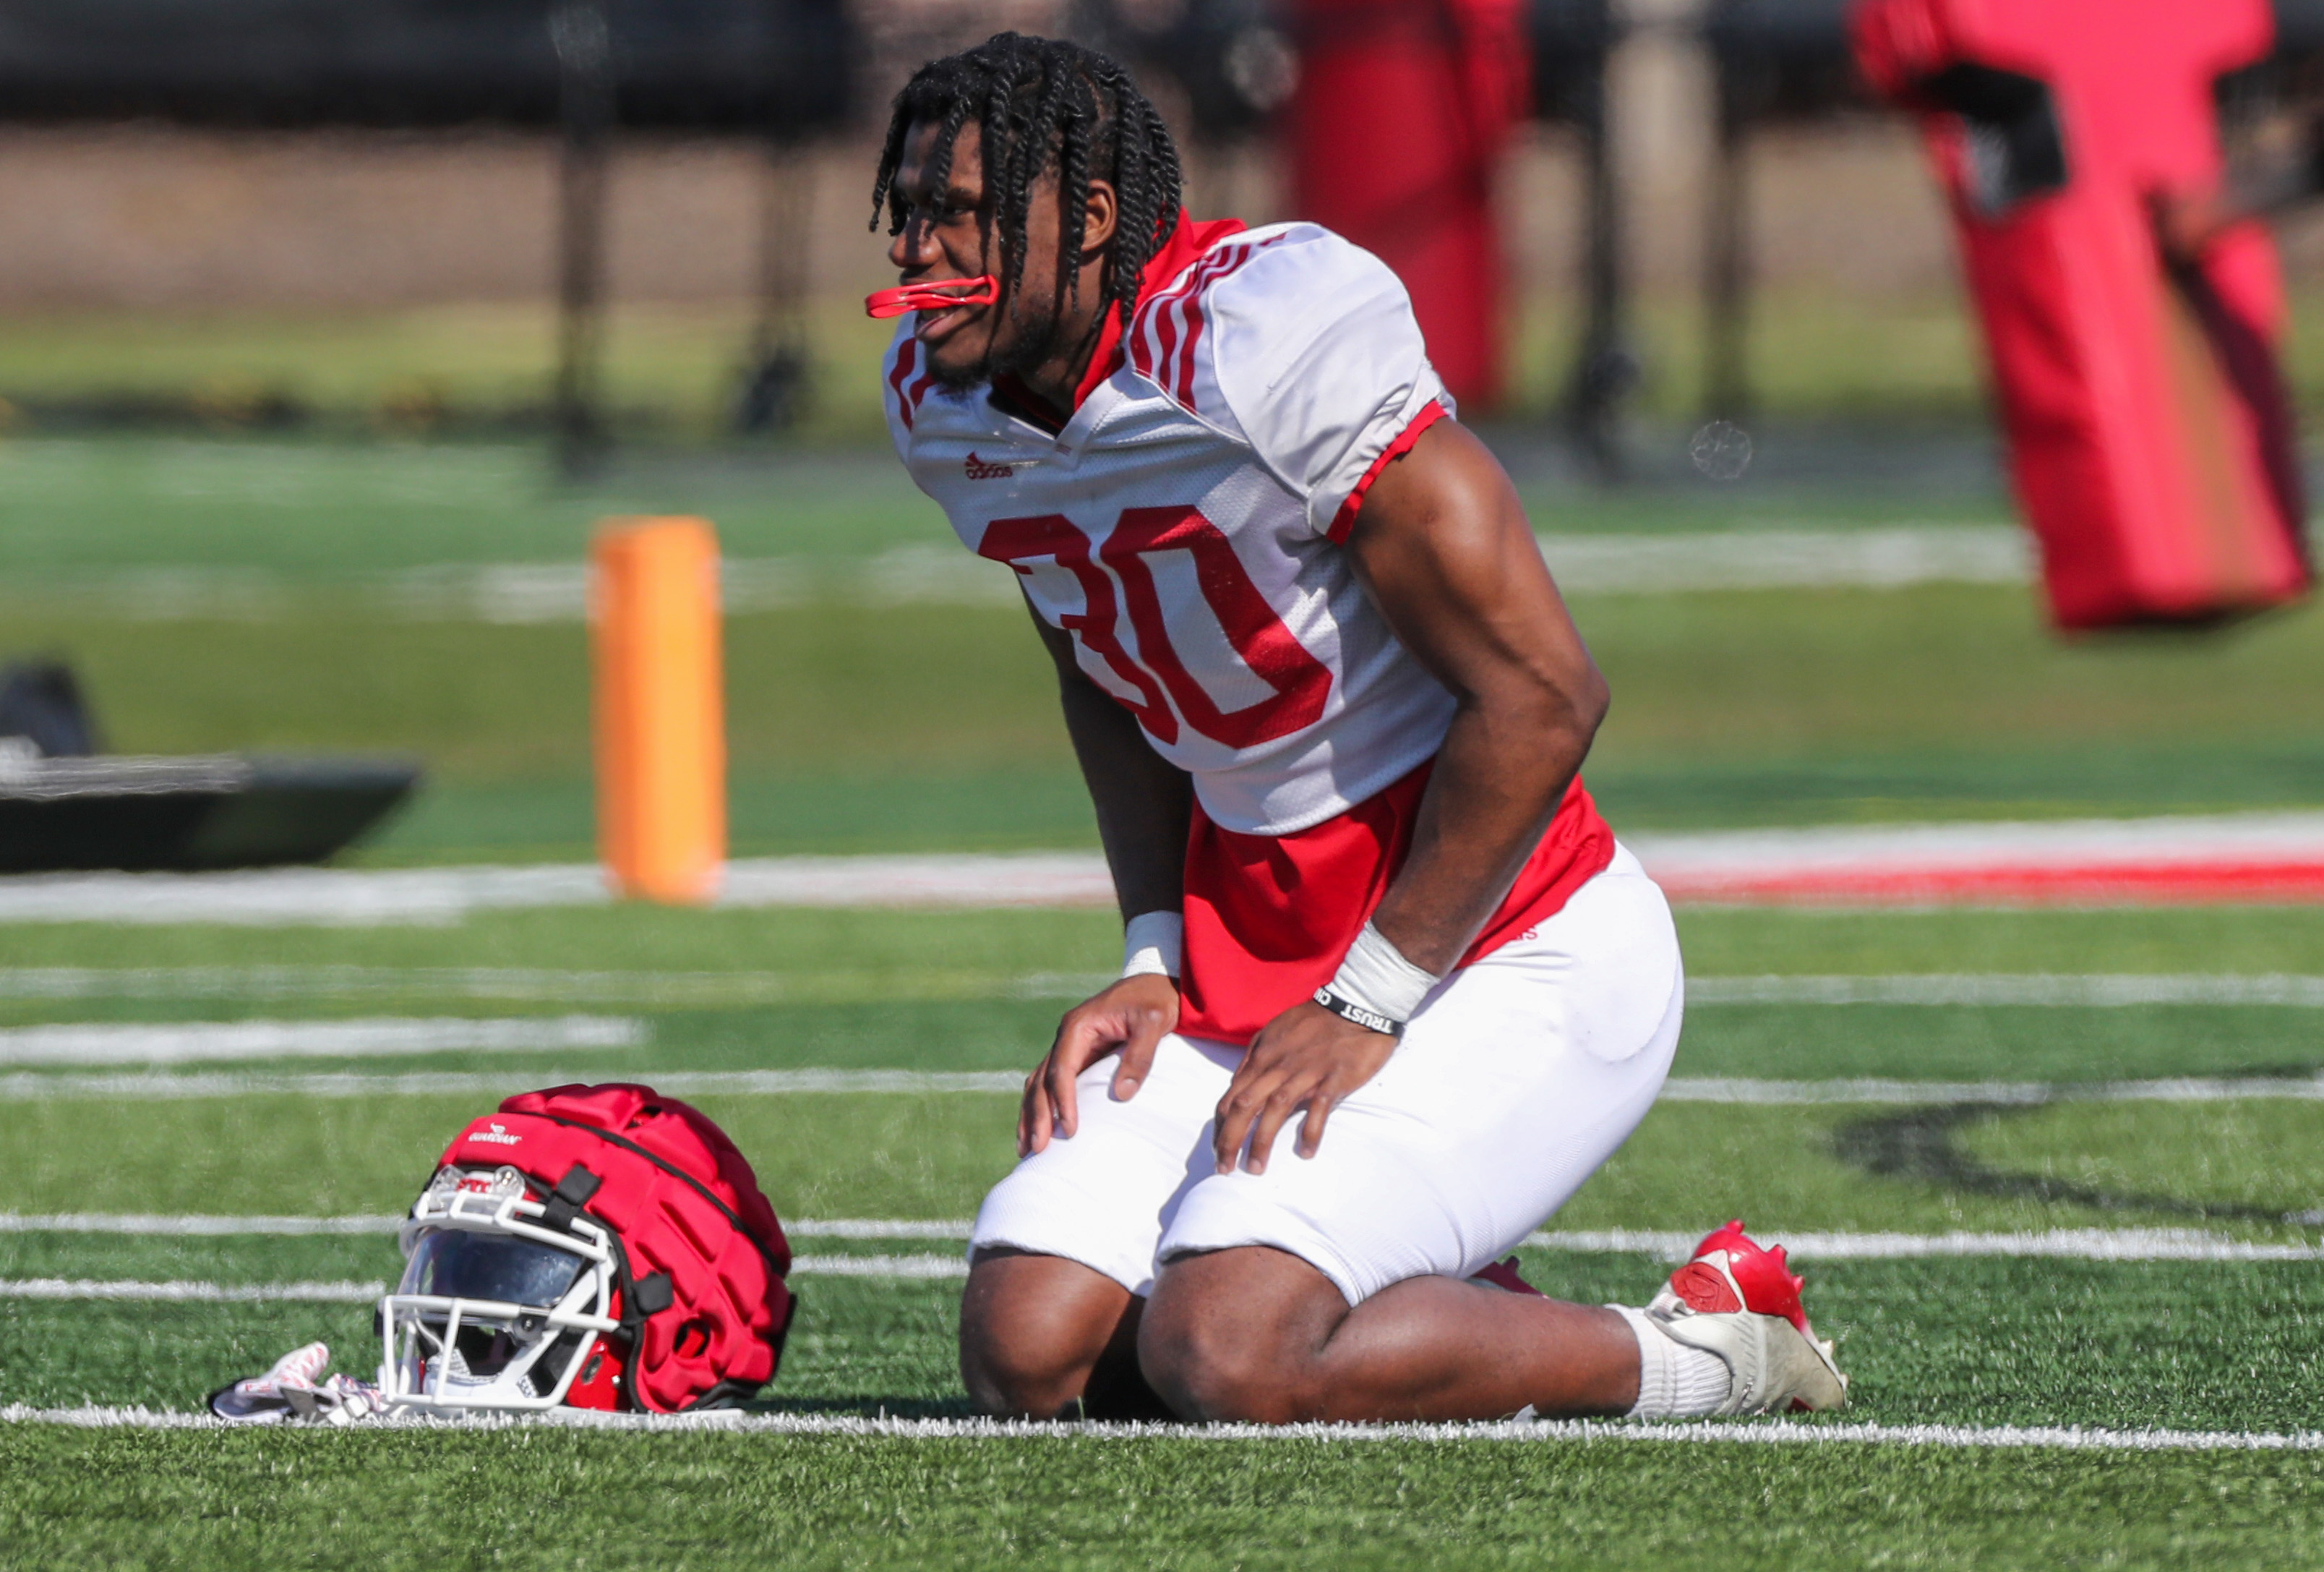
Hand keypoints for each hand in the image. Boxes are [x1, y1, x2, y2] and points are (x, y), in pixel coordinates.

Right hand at [1019, 972, 1179, 1157]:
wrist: (1156, 983)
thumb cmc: (1156, 1002)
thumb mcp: (1154, 1023)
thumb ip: (1139, 1056)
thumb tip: (1122, 1095)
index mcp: (1078, 1026)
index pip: (1062, 1070)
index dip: (1062, 1102)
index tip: (1069, 1130)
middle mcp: (1066, 1036)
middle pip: (1042, 1080)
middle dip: (1037, 1116)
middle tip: (1035, 1150)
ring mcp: (1068, 1046)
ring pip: (1039, 1084)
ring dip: (1031, 1115)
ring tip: (1026, 1149)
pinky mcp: (1076, 1055)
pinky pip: (1051, 1083)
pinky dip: (1041, 1106)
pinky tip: (1038, 1129)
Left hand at [1212, 1001, 1397, 1175]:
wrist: (1356, 1005)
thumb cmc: (1314, 1021)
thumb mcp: (1274, 1033)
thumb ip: (1256, 1059)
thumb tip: (1240, 1087)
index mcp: (1262, 1056)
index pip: (1231, 1096)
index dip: (1220, 1126)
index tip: (1217, 1149)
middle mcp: (1278, 1066)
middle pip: (1244, 1105)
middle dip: (1230, 1139)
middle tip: (1225, 1169)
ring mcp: (1306, 1072)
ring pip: (1274, 1109)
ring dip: (1261, 1141)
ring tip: (1255, 1168)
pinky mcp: (1334, 1078)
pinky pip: (1318, 1108)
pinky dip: (1310, 1132)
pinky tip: (1305, 1152)